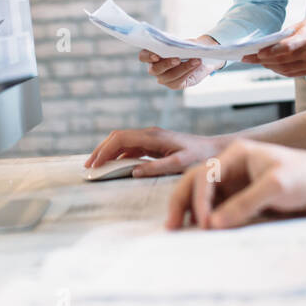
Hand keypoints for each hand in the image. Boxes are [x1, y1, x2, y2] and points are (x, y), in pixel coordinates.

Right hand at [86, 127, 229, 176]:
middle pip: (117, 137)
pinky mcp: (154, 145)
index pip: (120, 138)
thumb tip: (134, 171)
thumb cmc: (202, 156)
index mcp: (153, 136)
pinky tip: (113, 167)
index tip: (93, 165)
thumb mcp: (181, 163)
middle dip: (100, 151)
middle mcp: (150, 134)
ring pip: (122, 142)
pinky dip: (118, 156)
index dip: (104, 151)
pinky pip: (130, 148)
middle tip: (88, 168)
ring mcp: (151, 138)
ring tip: (96, 169)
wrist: (216, 150)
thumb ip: (158, 167)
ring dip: (108, 153)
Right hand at [139, 35, 224, 89]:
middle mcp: (155, 68)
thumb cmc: (186, 46)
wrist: (199, 56)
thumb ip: (179, 44)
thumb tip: (182, 47)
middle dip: (166, 64)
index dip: (148, 56)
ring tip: (196, 60)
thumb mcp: (183, 42)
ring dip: (184, 67)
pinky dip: (189, 71)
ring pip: (169, 76)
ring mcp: (163, 78)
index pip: (143, 56)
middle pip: (155, 69)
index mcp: (152, 54)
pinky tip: (196, 64)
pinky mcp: (174, 84)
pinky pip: (179, 81)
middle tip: (177, 59)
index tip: (157, 55)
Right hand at [165, 138, 305, 229]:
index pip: (205, 175)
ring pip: (202, 195)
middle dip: (181, 202)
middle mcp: (231, 166)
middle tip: (171, 227)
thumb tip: (214, 223)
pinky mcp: (241, 197)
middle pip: (194, 181)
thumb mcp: (277, 187)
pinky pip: (217, 207)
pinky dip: (206, 218)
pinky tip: (202, 231)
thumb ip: (245, 203)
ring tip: (180, 231)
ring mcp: (235, 182)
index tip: (205, 224)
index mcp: (236, 154)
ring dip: (190, 211)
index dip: (200, 200)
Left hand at [240, 14, 305, 77]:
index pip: (286, 48)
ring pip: (286, 70)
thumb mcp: (299, 26)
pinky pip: (293, 73)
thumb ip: (284, 37)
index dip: (270, 52)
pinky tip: (271, 65)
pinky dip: (280, 70)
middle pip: (284, 61)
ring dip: (270, 66)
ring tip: (258, 62)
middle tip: (250, 58)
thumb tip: (264, 46)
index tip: (257, 53)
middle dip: (264, 61)